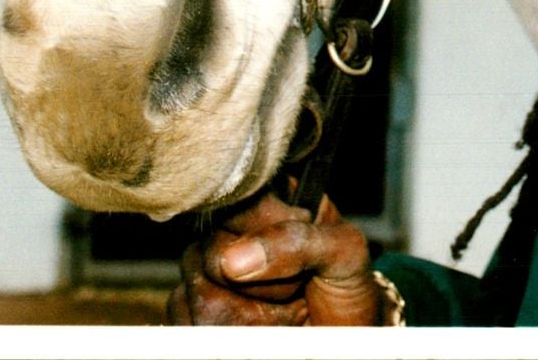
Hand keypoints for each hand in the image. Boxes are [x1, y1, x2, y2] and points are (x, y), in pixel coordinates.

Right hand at [165, 189, 379, 325]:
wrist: (340, 334)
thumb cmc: (345, 287)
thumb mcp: (345, 252)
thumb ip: (301, 241)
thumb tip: (233, 259)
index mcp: (267, 200)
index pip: (240, 203)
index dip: (268, 236)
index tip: (300, 256)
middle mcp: (227, 230)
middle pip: (213, 255)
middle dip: (267, 284)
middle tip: (298, 288)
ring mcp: (205, 271)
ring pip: (201, 298)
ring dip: (253, 317)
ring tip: (284, 311)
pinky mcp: (192, 310)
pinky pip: (192, 325)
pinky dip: (234, 337)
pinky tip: (261, 330)